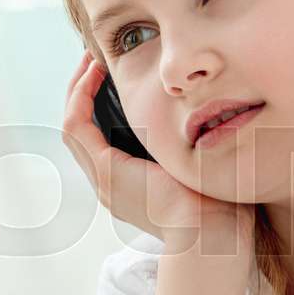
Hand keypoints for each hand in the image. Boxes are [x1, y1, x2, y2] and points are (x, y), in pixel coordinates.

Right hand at [62, 51, 256, 254]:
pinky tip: (94, 72)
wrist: (214, 235)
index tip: (111, 73)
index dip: (98, 103)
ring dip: (77, 89)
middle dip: (83, 91)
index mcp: (129, 184)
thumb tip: (211, 116)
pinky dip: (80, 97)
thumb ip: (195, 145)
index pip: (99, 138)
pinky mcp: (107, 172)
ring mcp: (104, 180)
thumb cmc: (220, 207)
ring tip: (91, 59)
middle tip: (94, 59)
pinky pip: (77, 126)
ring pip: (73, 125)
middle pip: (80, 129)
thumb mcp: (201, 167)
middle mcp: (110, 184)